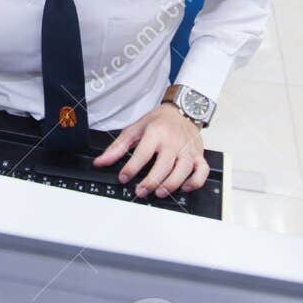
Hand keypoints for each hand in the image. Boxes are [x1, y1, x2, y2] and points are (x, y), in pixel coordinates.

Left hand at [93, 103, 208, 198]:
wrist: (182, 111)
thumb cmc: (159, 121)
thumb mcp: (135, 129)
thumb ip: (117, 147)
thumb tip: (101, 162)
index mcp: (156, 133)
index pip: (142, 153)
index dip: (131, 168)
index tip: (124, 178)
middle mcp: (173, 142)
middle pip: (163, 166)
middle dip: (151, 182)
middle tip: (140, 191)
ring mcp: (187, 150)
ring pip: (182, 171)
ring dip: (171, 184)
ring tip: (159, 192)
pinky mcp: (198, 155)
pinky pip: (201, 171)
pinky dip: (195, 182)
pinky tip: (185, 187)